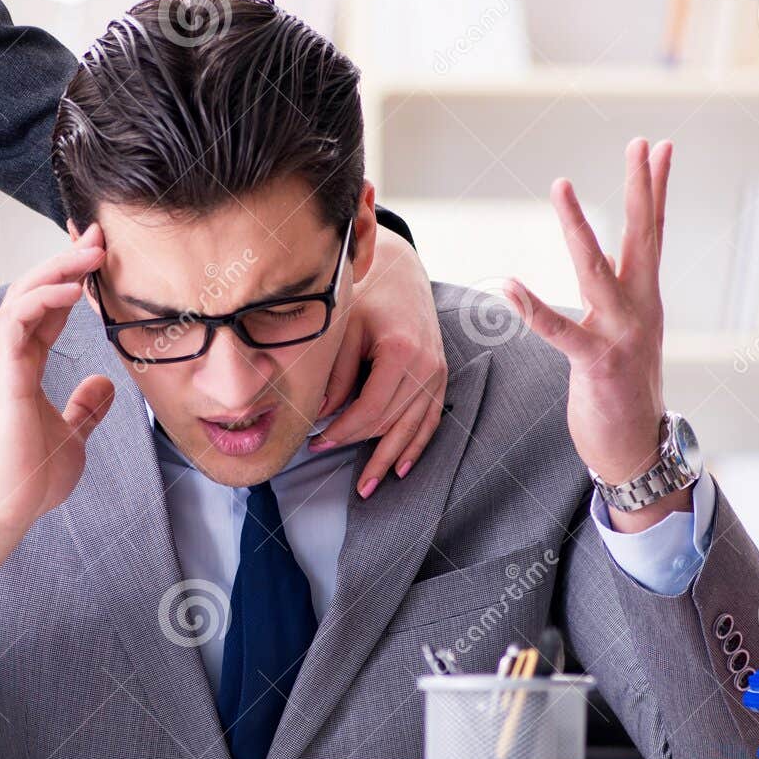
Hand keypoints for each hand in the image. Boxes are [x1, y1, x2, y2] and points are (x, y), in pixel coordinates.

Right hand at [0, 227, 117, 608]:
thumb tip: (104, 385)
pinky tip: (74, 287)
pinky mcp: (3, 371)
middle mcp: (7, 354)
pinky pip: (19, 319)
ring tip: (92, 251)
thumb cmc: (32, 475)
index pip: (46, 307)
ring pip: (24, 294)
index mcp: (21, 363)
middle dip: (66, 260)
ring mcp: (1, 359)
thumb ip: (85, 407)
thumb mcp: (73, 434)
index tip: (99, 255)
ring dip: (58, 269)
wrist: (9, 506)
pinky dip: (45, 298)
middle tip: (98, 237)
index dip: (71, 279)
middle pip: (34, 290)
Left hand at [315, 219, 447, 493]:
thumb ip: (335, 374)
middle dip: (359, 446)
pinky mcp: (441, 377)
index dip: (342, 432)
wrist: (400, 271)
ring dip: (390, 459)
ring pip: (413, 428)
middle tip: (327, 458)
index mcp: (401, 351)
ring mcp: (439, 373)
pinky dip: (416, 445)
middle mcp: (427, 366)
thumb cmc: (366, 296)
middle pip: (391, 422)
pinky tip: (401, 467)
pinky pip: (431, 420)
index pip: (370, 410)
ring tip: (368, 486)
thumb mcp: (344, 329)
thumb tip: (321, 416)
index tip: (316, 442)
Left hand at [503, 138, 681, 526]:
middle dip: (642, 188)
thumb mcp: (621, 329)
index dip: (654, 188)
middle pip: (642, 236)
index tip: (658, 146)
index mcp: (642, 296)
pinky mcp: (595, 363)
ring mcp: (620, 334)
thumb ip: (613, 294)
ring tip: (560, 184)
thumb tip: (611, 266)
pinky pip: (559, 331)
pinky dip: (532, 309)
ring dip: (577, 226)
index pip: (651, 231)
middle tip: (641, 142)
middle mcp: (639, 308)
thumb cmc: (621, 386)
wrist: (636, 447)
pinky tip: (507, 285)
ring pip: (596, 270)